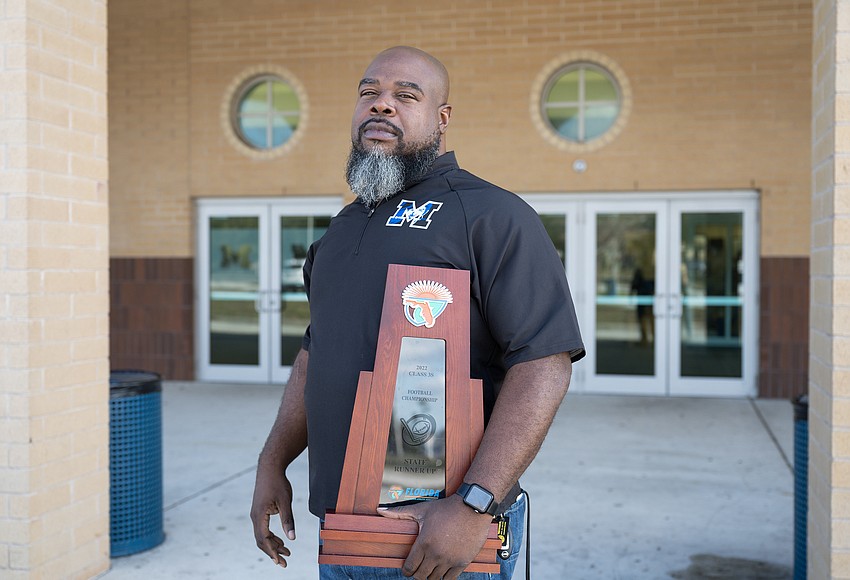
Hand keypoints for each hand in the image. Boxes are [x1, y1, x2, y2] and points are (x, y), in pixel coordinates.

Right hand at [250, 462, 295, 567]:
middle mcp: (255, 517)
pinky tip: (281, 540)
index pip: (264, 539)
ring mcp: (256, 514)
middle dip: (273, 552)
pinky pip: (263, 529)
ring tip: (286, 552)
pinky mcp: (259, 511)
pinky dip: (272, 536)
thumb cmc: (278, 483)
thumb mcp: (285, 502)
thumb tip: (292, 538)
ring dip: (273, 545)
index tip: (280, 561)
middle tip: (285, 562)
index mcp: (259, 516)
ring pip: (262, 535)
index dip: (272, 551)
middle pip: (262, 540)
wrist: (269, 468)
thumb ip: (288, 520)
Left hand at [378, 494, 493, 579]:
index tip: (408, 570)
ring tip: (430, 569)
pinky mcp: (462, 562)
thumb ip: (400, 512)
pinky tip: (443, 571)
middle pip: (421, 576)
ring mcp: (449, 560)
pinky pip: (450, 579)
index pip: (410, 567)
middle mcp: (435, 554)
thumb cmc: (446, 508)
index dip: (406, 571)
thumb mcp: (422, 510)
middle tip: (418, 570)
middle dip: (417, 575)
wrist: (471, 508)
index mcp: (424, 543)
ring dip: (430, 576)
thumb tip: (380, 510)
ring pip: (434, 579)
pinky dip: (445, 577)